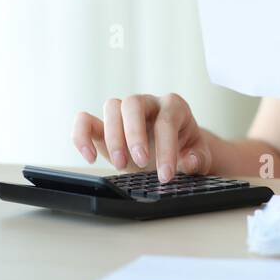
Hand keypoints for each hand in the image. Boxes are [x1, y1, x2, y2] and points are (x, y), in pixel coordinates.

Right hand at [72, 92, 213, 182]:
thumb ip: (198, 159)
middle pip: (133, 103)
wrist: (173, 151)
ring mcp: (124, 112)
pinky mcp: (103, 125)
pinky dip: (81, 136)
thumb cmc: (185, 149)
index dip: (166, 149)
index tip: (165, 176)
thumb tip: (189, 162)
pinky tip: (89, 158)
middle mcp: (147, 103)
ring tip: (120, 165)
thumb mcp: (198, 156)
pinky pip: (84, 120)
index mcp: (174, 106)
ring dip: (112, 137)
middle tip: (140, 162)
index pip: (166, 121)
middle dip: (134, 134)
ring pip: (111, 107)